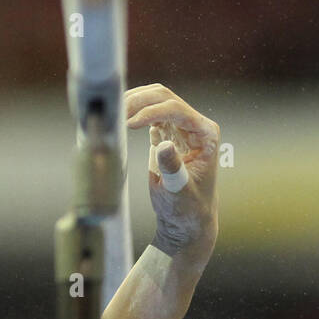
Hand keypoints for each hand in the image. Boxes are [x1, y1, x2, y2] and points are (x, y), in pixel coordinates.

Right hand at [124, 83, 219, 263]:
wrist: (185, 220)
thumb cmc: (188, 209)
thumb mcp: (180, 192)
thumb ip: (173, 168)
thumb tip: (163, 145)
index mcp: (205, 135)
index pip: (177, 110)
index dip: (151, 112)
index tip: (130, 124)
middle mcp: (195, 126)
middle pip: (164, 97)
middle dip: (139, 101)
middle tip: (117, 114)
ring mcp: (180, 127)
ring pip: (154, 100)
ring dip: (132, 103)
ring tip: (113, 116)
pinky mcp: (165, 133)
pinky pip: (147, 113)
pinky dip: (131, 113)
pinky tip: (116, 120)